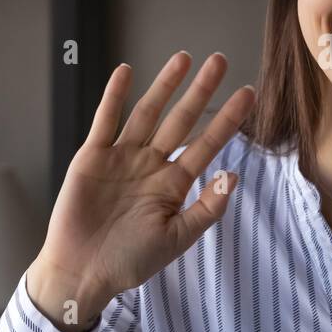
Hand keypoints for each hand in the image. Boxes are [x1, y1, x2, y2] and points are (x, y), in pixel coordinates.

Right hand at [26, 51, 254, 331]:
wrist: (82, 273)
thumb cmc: (130, 261)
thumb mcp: (176, 238)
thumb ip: (206, 209)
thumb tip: (233, 177)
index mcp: (174, 184)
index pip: (207, 144)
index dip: (227, 119)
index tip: (248, 94)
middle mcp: (151, 164)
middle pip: (182, 119)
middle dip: (201, 91)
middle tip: (220, 60)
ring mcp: (122, 157)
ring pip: (148, 113)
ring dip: (165, 85)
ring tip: (184, 58)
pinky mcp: (92, 157)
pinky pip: (105, 121)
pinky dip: (114, 96)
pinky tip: (126, 72)